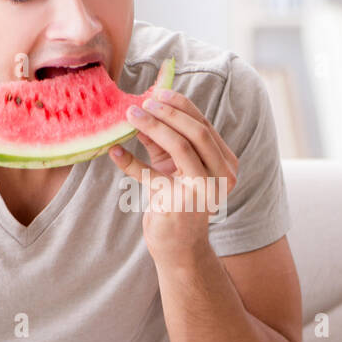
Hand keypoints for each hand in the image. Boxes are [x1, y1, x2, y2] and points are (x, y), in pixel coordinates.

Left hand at [108, 89, 237, 260]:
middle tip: (143, 103)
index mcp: (227, 165)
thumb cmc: (177, 203)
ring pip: (181, 147)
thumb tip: (143, 111)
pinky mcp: (179, 204)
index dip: (182, 107)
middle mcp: (222, 177)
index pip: (206, 126)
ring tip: (131, 116)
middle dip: (168, 113)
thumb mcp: (172, 168)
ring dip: (153, 126)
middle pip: (197, 132)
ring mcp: (203, 191)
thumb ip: (162, 142)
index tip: (159, 94)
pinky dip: (130, 162)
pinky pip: (151, 175)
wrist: (178, 248)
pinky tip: (115, 151)